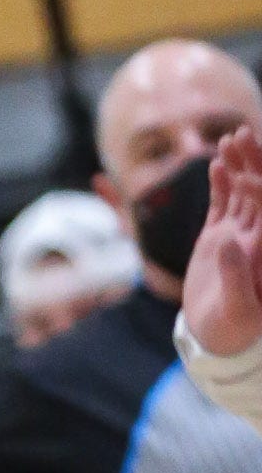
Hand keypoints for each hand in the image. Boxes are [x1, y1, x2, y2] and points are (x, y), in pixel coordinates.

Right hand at [182, 124, 261, 357]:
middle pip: (260, 192)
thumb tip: (228, 241)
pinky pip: (222, 205)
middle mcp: (255, 237)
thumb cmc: (234, 330)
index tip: (245, 176)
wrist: (217, 339)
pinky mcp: (216, 239)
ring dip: (238, 166)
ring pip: (242, 192)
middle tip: (243, 133)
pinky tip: (215, 164)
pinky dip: (220, 185)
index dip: (261, 190)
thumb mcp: (238, 310)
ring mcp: (237, 235)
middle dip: (254, 163)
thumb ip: (237, 277)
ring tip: (228, 139)